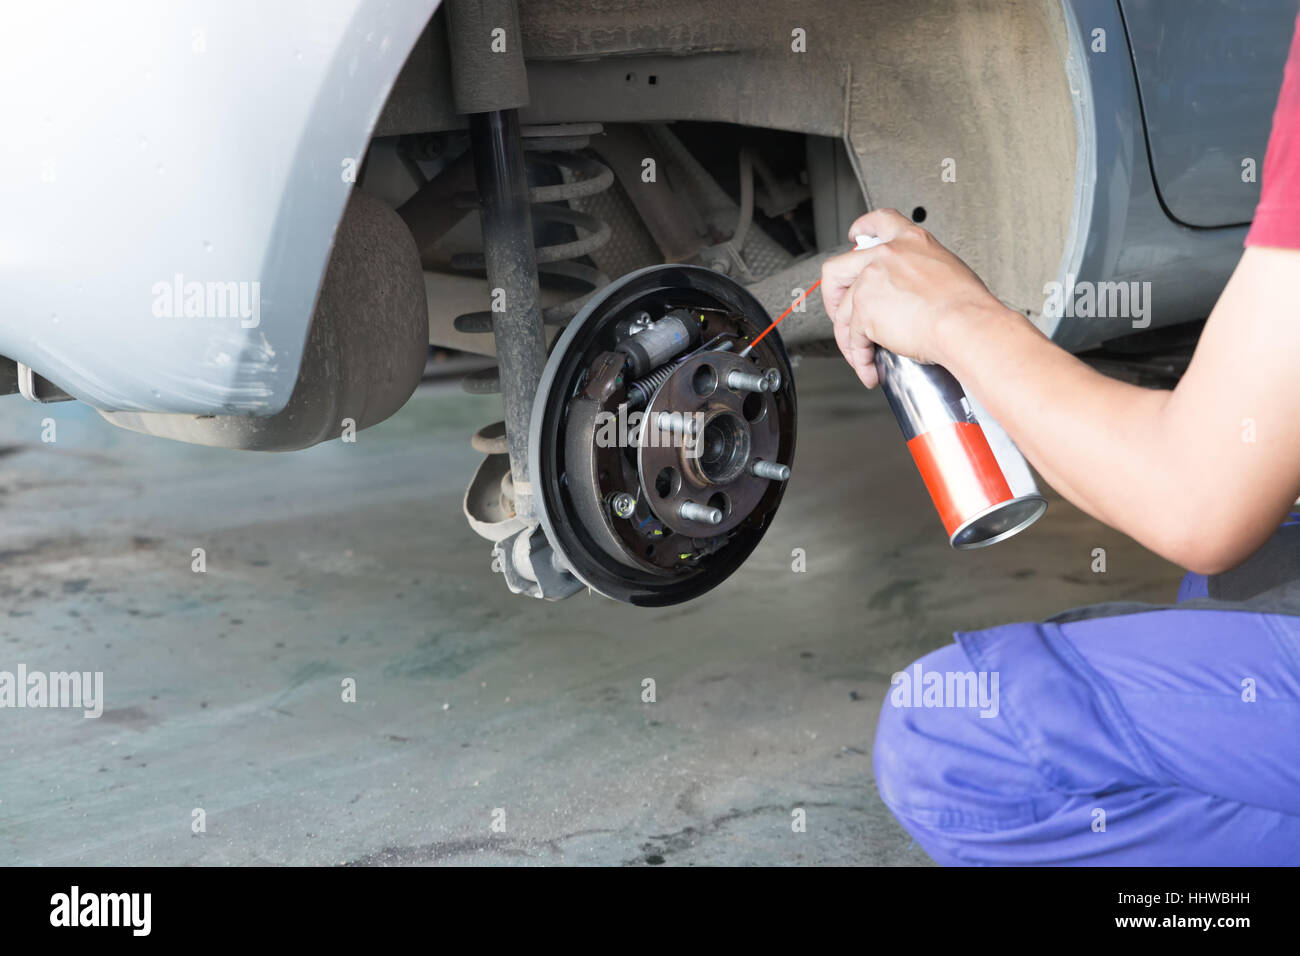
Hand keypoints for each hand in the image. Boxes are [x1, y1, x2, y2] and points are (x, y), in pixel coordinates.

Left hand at [819, 208, 1004, 387]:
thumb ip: (922, 271)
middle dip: (832, 295)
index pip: (879, 222)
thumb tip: (918, 290)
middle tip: (840, 311)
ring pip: (843, 313)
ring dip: (850, 339)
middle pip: (837, 269)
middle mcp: (885, 257)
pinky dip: (860, 359)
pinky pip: (854, 340)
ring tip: (864, 355)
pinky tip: (870, 368)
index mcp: (909, 242)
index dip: (862, 228)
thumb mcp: (948, 269)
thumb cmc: (966, 304)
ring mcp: (870, 283)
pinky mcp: (865, 312)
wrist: (964, 322)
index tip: (855, 234)